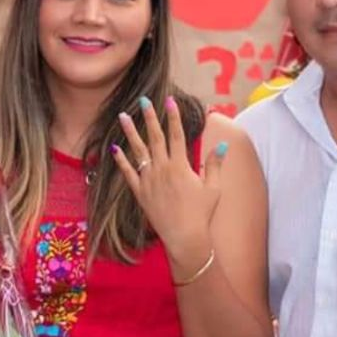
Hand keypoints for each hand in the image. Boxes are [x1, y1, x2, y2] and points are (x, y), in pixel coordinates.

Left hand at [110, 96, 226, 266]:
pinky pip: (128, 172)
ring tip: (122, 116)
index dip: (173, 117)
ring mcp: (149, 180)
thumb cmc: (201, 214)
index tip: (170, 100)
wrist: (184, 237)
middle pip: (155, 138)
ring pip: (138, 151)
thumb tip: (223, 145)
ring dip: (130, 132)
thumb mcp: (213, 188)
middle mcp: (163, 169)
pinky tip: (114, 147)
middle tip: (142, 100)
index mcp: (181, 166)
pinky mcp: (140, 192)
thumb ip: (215, 165)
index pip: (177, 135)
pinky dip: (121, 159)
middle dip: (149, 117)